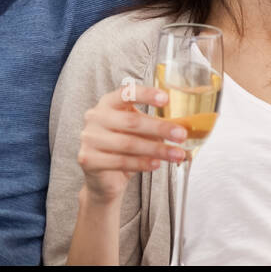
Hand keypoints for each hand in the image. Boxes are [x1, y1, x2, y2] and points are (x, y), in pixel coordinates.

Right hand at [78, 82, 188, 204]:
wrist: (102, 178)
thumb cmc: (122, 148)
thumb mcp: (137, 131)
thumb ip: (152, 125)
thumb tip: (180, 128)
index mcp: (108, 103)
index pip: (126, 93)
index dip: (146, 94)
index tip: (166, 99)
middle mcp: (95, 117)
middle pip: (131, 121)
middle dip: (160, 128)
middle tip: (181, 134)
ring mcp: (89, 138)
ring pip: (128, 143)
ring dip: (157, 149)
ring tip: (176, 154)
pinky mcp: (89, 159)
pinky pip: (120, 161)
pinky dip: (142, 163)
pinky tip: (156, 164)